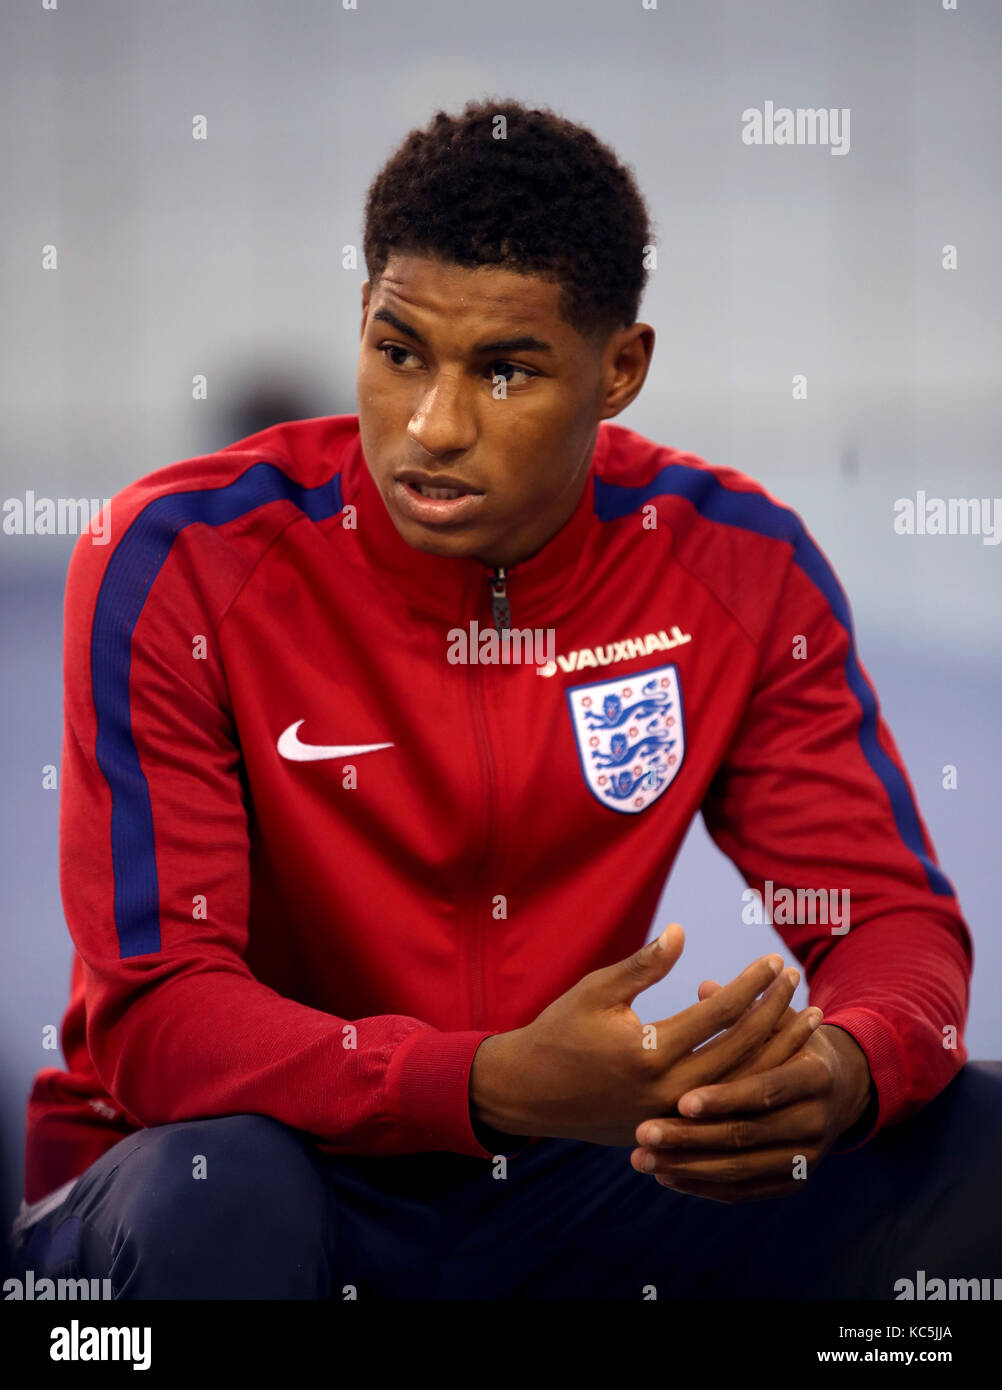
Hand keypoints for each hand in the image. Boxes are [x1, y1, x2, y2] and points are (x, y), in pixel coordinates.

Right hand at [470, 923, 802, 1147]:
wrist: (529, 1093)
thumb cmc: (560, 1030)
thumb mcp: (596, 991)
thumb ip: (643, 964)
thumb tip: (683, 931)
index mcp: (648, 1052)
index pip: (718, 1014)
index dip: (750, 985)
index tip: (773, 961)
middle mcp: (667, 1090)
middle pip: (741, 1051)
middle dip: (774, 1013)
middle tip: (796, 982)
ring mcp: (672, 1117)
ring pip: (742, 1084)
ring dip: (778, 1049)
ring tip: (805, 1017)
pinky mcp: (673, 1132)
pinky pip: (727, 1106)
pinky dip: (756, 1080)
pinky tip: (776, 1055)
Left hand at [630, 984, 874, 1201]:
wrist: (837, 1088)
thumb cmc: (794, 1040)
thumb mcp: (777, 1020)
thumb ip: (742, 1009)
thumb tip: (704, 986)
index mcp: (816, 1076)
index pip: (764, 1091)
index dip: (723, 1098)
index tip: (680, 1101)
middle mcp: (817, 1122)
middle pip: (747, 1136)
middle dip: (691, 1138)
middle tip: (643, 1133)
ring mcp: (805, 1157)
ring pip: (739, 1170)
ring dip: (687, 1166)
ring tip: (641, 1157)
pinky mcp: (790, 1181)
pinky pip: (743, 1191)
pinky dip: (703, 1186)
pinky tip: (664, 1176)